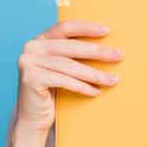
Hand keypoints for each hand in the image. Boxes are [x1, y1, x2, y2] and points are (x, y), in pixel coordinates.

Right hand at [15, 20, 121, 134]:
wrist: (33, 119)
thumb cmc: (52, 93)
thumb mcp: (61, 69)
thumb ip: (72, 55)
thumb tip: (107, 48)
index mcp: (39, 40)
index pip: (65, 28)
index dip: (86, 28)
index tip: (107, 31)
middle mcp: (31, 47)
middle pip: (71, 47)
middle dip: (97, 52)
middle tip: (119, 56)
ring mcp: (28, 61)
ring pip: (68, 66)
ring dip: (93, 74)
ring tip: (112, 80)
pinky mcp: (30, 77)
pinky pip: (62, 80)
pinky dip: (81, 86)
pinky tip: (95, 91)